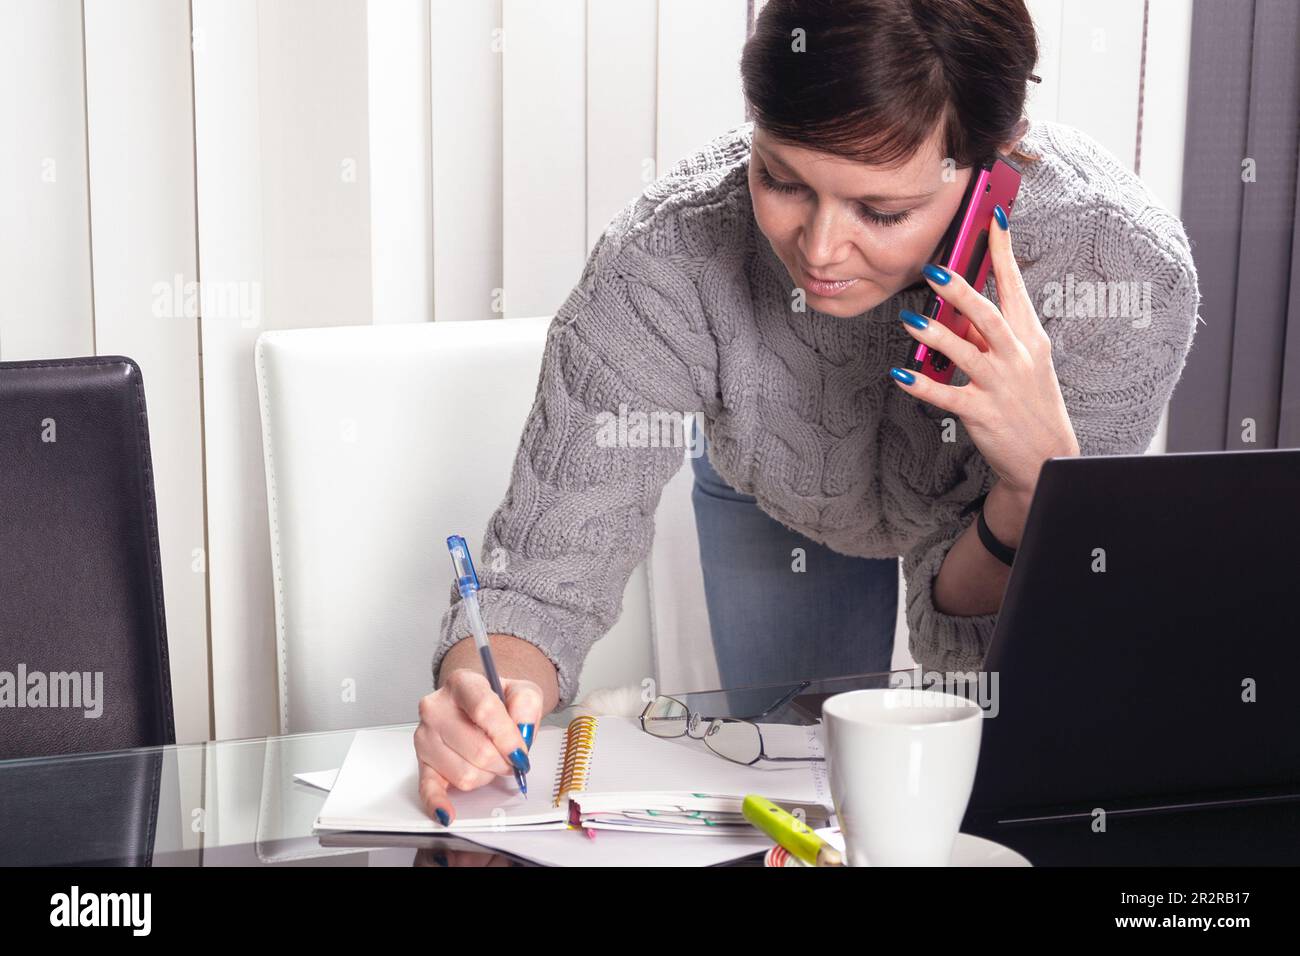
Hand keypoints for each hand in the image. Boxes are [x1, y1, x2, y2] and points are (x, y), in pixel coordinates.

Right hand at [413, 669, 542, 825]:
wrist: (475, 704)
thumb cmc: (497, 699)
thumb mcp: (521, 690)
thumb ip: (527, 704)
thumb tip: (522, 731)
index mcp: (462, 683)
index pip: (485, 710)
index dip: (508, 737)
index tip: (521, 753)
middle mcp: (436, 707)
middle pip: (478, 749)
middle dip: (503, 761)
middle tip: (510, 757)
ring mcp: (425, 736)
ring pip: (465, 774)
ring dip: (487, 775)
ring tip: (488, 761)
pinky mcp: (421, 761)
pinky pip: (428, 788)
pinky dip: (438, 803)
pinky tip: (448, 812)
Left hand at [891, 206, 1079, 497]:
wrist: (1047, 458)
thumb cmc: (1029, 402)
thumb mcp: (1023, 362)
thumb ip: (994, 334)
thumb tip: (959, 306)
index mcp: (1030, 338)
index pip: (1016, 287)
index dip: (1004, 252)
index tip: (994, 218)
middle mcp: (1018, 357)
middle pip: (988, 316)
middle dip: (961, 291)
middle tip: (935, 270)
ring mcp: (1001, 386)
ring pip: (966, 354)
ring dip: (936, 335)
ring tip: (909, 321)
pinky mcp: (983, 414)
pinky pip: (946, 396)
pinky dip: (922, 386)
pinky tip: (900, 376)